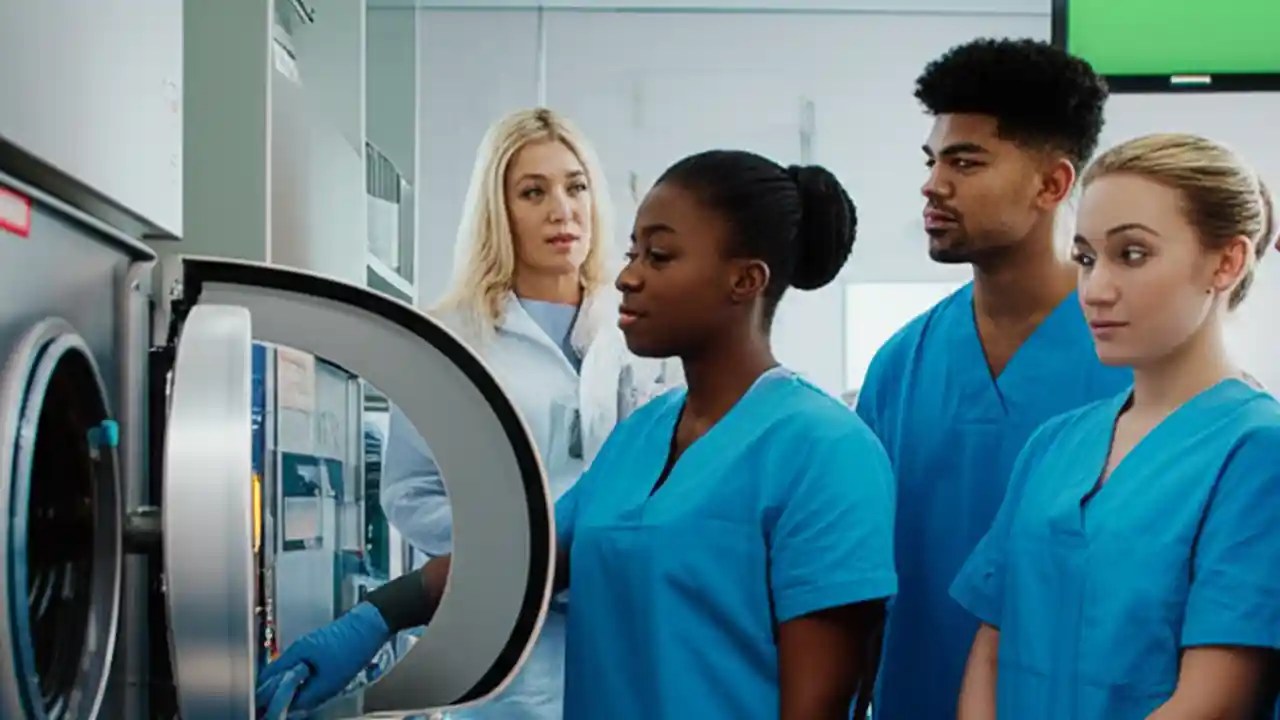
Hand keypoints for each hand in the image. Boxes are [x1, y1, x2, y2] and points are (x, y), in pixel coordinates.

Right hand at [256, 602, 391, 715]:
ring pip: (295, 672)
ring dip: (296, 686)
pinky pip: (307, 667)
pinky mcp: (322, 647)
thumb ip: (308, 696)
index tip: (269, 708)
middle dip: (282, 692)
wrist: (374, 623)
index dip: (266, 694)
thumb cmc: (353, 647)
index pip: (268, 676)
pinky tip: (318, 688)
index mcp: (295, 652)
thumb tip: (292, 708)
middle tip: (289, 707)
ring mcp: (310, 646)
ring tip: (303, 700)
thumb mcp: (330, 681)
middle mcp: (299, 648)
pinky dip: (308, 679)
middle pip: (280, 675)